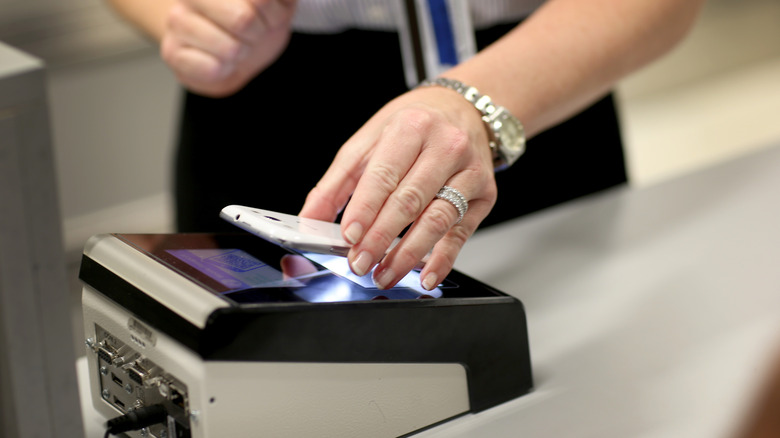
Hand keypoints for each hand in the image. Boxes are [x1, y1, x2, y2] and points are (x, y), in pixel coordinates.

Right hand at [161, 0, 295, 96]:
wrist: (236, 53)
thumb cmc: (256, 24)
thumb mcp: (278, 4)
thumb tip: (271, 0)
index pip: (260, 0)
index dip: (273, 13)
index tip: (266, 13)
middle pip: (243, 19)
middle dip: (257, 33)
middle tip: (251, 33)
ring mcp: (177, 22)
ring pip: (230, 48)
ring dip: (242, 53)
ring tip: (235, 46)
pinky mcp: (172, 53)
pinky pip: (213, 69)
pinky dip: (225, 70)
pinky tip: (219, 60)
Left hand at [300, 86, 497, 289]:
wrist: (466, 110)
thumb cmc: (415, 126)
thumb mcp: (369, 141)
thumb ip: (337, 181)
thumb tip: (311, 218)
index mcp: (410, 127)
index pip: (385, 174)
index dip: (365, 209)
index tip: (349, 236)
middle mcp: (445, 146)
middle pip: (410, 200)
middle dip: (381, 237)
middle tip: (360, 262)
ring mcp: (469, 171)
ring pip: (437, 219)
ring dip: (408, 254)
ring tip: (384, 274)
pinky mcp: (484, 195)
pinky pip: (462, 232)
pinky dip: (443, 259)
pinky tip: (426, 276)